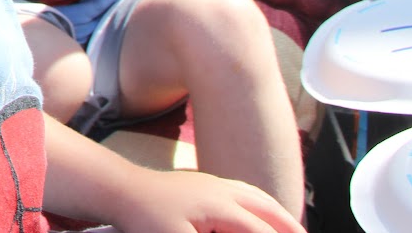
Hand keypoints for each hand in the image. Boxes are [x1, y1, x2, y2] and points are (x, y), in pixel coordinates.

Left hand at [109, 168, 303, 232]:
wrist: (120, 189)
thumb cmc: (146, 218)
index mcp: (221, 206)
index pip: (261, 231)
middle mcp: (221, 190)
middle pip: (266, 207)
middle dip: (289, 225)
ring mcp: (211, 183)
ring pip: (255, 196)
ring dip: (276, 212)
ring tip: (291, 228)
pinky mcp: (200, 183)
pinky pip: (241, 190)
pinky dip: (258, 201)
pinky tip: (256, 210)